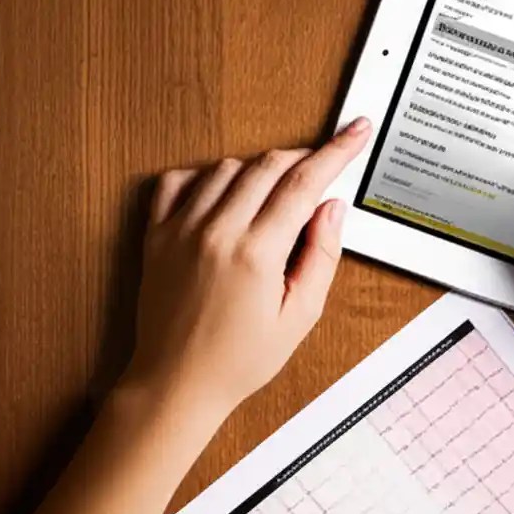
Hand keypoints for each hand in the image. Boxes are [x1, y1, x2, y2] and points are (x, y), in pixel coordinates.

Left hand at [121, 117, 371, 416]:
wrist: (176, 383)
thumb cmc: (239, 359)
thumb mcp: (300, 316)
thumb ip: (321, 255)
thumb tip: (332, 207)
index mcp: (256, 254)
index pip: (304, 183)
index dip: (337, 151)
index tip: (356, 131)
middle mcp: (216, 232)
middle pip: (268, 165)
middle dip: (303, 158)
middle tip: (321, 170)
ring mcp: (180, 230)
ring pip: (227, 166)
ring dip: (258, 169)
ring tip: (274, 197)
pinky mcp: (156, 234)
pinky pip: (178, 180)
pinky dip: (206, 176)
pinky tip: (224, 196)